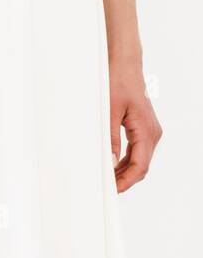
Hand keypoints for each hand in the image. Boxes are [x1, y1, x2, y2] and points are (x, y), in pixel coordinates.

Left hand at [109, 57, 161, 192]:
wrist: (125, 66)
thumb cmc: (117, 83)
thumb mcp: (109, 112)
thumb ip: (110, 138)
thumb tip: (109, 161)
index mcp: (146, 131)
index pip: (140, 165)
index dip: (126, 181)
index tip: (113, 190)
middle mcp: (152, 133)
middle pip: (141, 166)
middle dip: (124, 180)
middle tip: (105, 189)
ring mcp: (149, 131)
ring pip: (139, 160)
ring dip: (124, 172)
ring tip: (106, 180)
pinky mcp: (142, 128)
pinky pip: (136, 151)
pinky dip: (125, 161)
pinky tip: (111, 166)